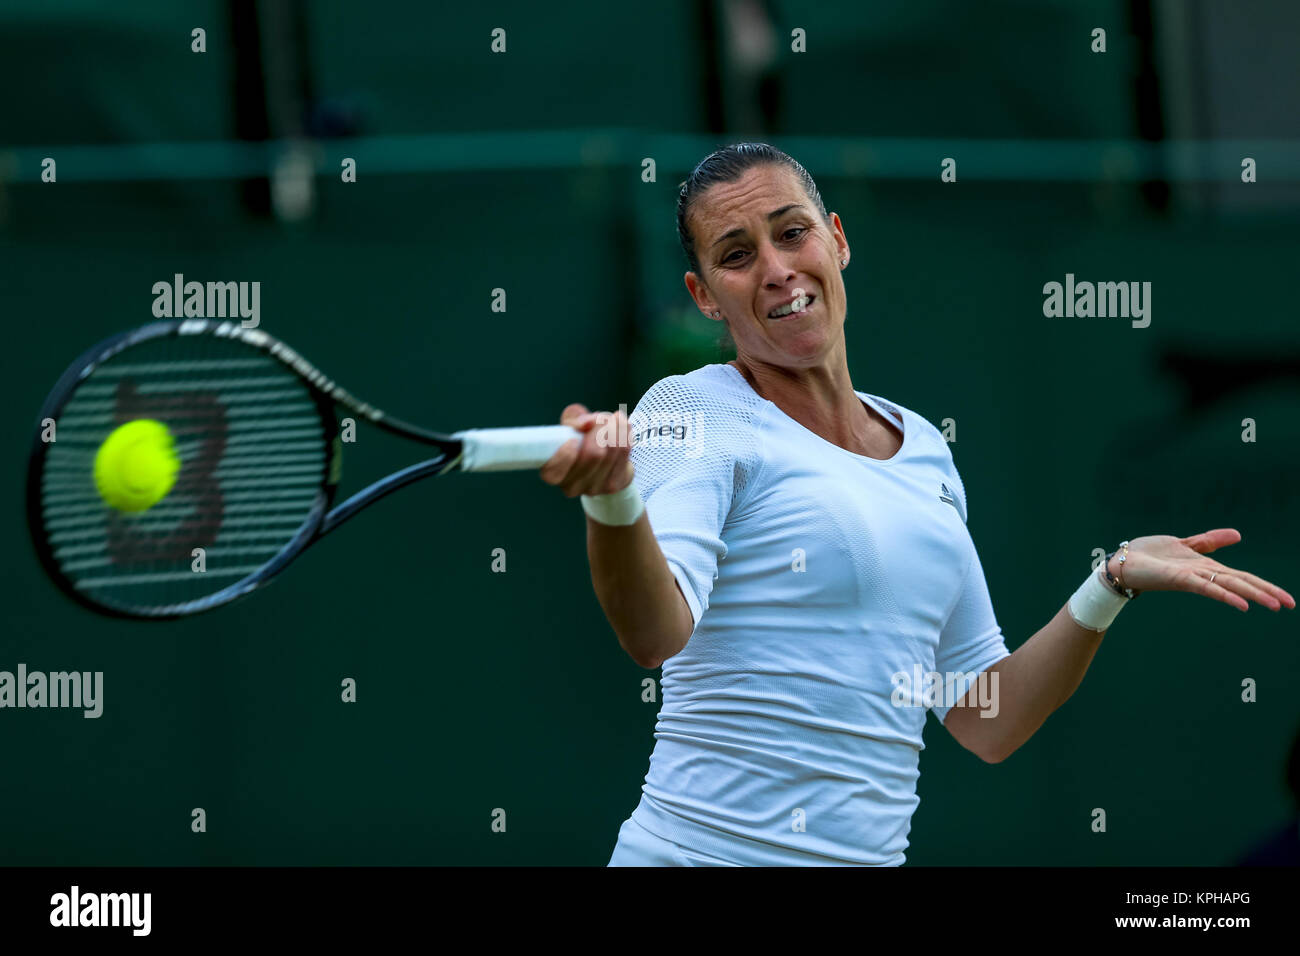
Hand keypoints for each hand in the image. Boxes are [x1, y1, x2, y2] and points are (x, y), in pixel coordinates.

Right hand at [539, 403, 634, 497]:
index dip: (565, 455)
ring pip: (611, 450)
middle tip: (601, 417)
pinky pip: (624, 452)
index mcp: (553, 474)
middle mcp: (571, 486)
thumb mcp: (570, 426)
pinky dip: (624, 433)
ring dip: (614, 428)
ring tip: (613, 419)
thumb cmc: (581, 442)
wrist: (604, 462)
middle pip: (591, 454)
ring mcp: (593, 489)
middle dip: (599, 429)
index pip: (554, 472)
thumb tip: (586, 423)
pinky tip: (622, 425)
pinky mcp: (613, 485)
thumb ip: (573, 419)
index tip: (573, 439)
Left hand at [1106, 528, 1294, 611]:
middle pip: (1241, 583)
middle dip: (1266, 593)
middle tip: (1291, 605)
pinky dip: (1224, 594)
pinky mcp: (1179, 579)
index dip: (1265, 586)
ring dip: (1252, 595)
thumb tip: (1238, 535)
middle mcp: (1203, 575)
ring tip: (1275, 604)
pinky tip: (1242, 605)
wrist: (1123, 561)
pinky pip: (1206, 587)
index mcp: (1207, 568)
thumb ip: (1210, 541)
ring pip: (1229, 586)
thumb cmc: (1150, 555)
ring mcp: (1192, 578)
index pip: (1242, 577)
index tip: (1287, 599)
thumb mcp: (1185, 544)